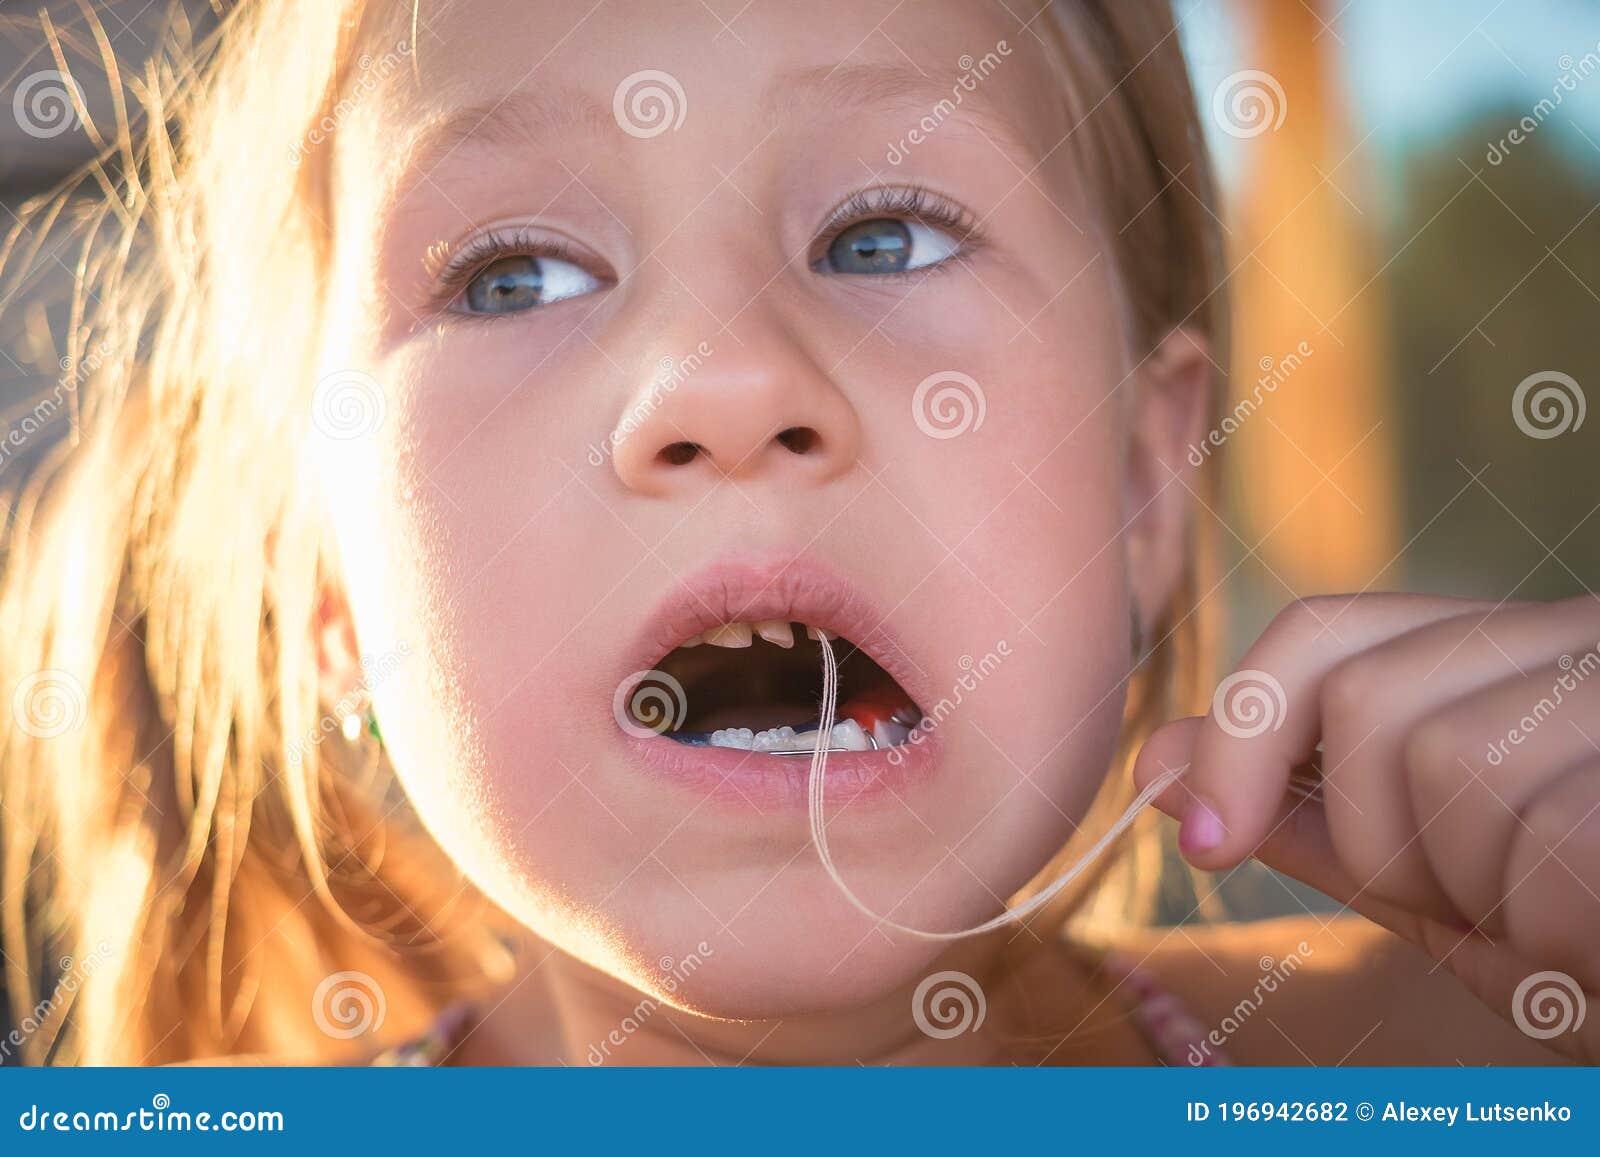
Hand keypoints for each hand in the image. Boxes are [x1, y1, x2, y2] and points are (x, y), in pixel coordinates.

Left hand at [1134, 593, 1599, 1062]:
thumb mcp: (1450, 890)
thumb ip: (1313, 822)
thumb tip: (1153, 767)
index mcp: (1515, 653)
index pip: (1324, 633)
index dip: (1239, 730)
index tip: (1206, 839)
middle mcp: (1582, 636)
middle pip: (1364, 699)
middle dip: (1381, 839)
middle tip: (1481, 900)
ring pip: (1439, 760)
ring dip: (1475, 884)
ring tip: (1567, 911)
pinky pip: (1535, 841)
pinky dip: (1553, 925)